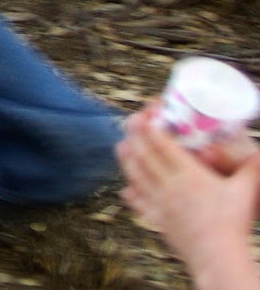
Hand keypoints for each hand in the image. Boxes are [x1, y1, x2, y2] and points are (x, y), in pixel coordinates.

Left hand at [118, 107, 259, 282]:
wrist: (216, 255)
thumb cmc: (231, 222)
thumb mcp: (245, 192)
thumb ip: (252, 169)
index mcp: (188, 173)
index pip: (162, 143)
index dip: (151, 126)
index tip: (147, 113)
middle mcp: (168, 184)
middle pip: (143, 154)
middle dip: (134, 135)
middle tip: (130, 123)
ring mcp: (159, 202)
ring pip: (135, 174)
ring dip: (126, 158)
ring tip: (122, 146)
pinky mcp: (157, 219)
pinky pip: (138, 203)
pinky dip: (131, 193)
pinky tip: (126, 190)